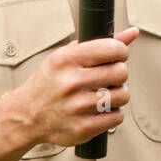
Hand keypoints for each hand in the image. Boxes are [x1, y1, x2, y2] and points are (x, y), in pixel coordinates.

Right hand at [13, 27, 137, 147]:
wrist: (26, 115)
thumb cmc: (51, 81)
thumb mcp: (67, 56)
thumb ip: (101, 43)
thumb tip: (133, 33)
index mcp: (67, 60)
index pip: (113, 49)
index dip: (122, 52)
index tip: (118, 56)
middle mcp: (71, 82)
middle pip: (121, 72)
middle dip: (118, 74)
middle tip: (107, 78)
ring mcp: (77, 107)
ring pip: (123, 95)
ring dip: (117, 95)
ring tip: (102, 94)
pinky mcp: (83, 128)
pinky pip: (117, 117)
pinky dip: (112, 114)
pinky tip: (98, 110)